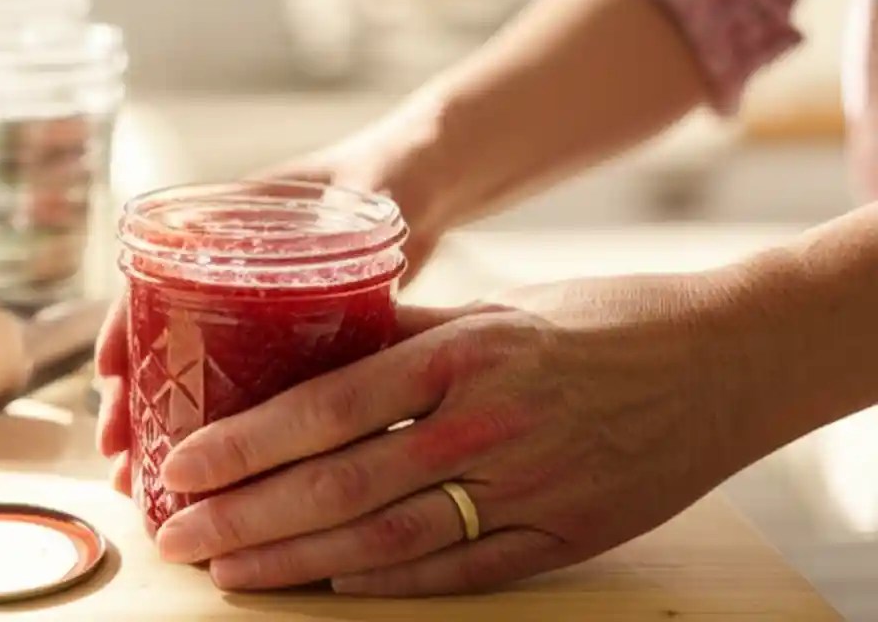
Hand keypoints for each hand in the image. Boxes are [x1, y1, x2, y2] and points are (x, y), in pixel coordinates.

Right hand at [97, 87, 468, 479]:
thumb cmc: (386, 176)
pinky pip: (228, 387)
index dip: (124, 327)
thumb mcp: (371, 190)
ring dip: (157, 424)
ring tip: (139, 481)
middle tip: (120, 460)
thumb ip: (370, 218)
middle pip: (155, 339)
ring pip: (184, 373)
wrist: (411, 185)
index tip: (109, 377)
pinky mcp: (273, 342)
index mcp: (222, 225)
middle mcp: (217, 270)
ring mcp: (241, 309)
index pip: (152, 275)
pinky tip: (194, 474)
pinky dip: (207, 428)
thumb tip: (381, 234)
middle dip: (130, 401)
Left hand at [145, 274, 754, 595]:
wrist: (721, 360)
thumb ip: (404, 337)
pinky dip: (386, 585)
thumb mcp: (496, 310)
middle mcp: (483, 425)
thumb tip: (312, 352)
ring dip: (294, 562)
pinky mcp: (561, 539)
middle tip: (177, 535)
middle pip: (337, 484)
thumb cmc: (599, 322)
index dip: (243, 444)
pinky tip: (327, 587)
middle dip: (244, 516)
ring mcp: (524, 490)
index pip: (323, 407)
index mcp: (460, 355)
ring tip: (229, 573)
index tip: (180, 467)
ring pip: (384, 539)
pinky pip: (457, 573)